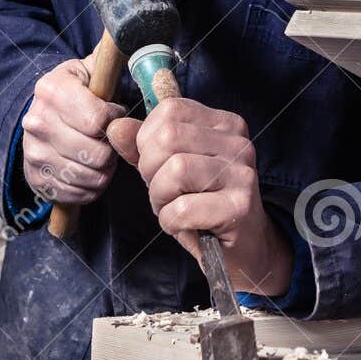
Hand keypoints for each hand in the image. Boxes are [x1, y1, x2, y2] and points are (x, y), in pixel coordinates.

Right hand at [21, 55, 125, 204]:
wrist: (44, 114)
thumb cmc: (80, 92)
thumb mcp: (92, 70)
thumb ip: (112, 63)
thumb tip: (133, 43)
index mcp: (51, 90)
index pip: (99, 120)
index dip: (116, 121)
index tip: (114, 113)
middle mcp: (36, 121)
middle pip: (95, 153)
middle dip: (113, 150)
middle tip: (111, 141)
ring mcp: (32, 152)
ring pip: (89, 177)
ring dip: (105, 171)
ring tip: (103, 156)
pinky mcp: (34, 178)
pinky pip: (76, 194)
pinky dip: (92, 188)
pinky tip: (91, 171)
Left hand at [106, 99, 293, 296]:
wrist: (244, 248)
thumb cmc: (204, 206)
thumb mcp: (170, 170)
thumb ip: (143, 147)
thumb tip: (116, 127)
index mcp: (225, 125)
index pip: (170, 110)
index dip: (148, 141)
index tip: (159, 167)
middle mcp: (238, 144)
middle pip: (169, 138)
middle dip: (150, 171)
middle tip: (164, 193)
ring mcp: (242, 175)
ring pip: (175, 170)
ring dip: (160, 198)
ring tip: (173, 210)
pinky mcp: (239, 207)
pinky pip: (182, 208)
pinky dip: (170, 222)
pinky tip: (185, 226)